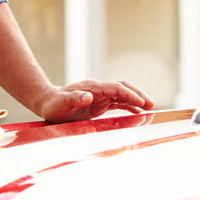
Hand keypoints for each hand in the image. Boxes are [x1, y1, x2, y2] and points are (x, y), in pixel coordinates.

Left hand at [38, 80, 154, 122]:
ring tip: (150, 109)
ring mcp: (101, 96)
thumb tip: (89, 96)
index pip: (116, 88)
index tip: (141, 103)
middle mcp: (99, 90)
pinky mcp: (100, 103)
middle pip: (123, 88)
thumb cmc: (54, 105)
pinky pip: (118, 103)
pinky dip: (129, 106)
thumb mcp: (61, 103)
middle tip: (151, 105)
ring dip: (136, 100)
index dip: (129, 95)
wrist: (48, 102)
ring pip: (123, 94)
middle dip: (138, 95)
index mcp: (92, 87)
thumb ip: (74, 99)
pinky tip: (138, 113)